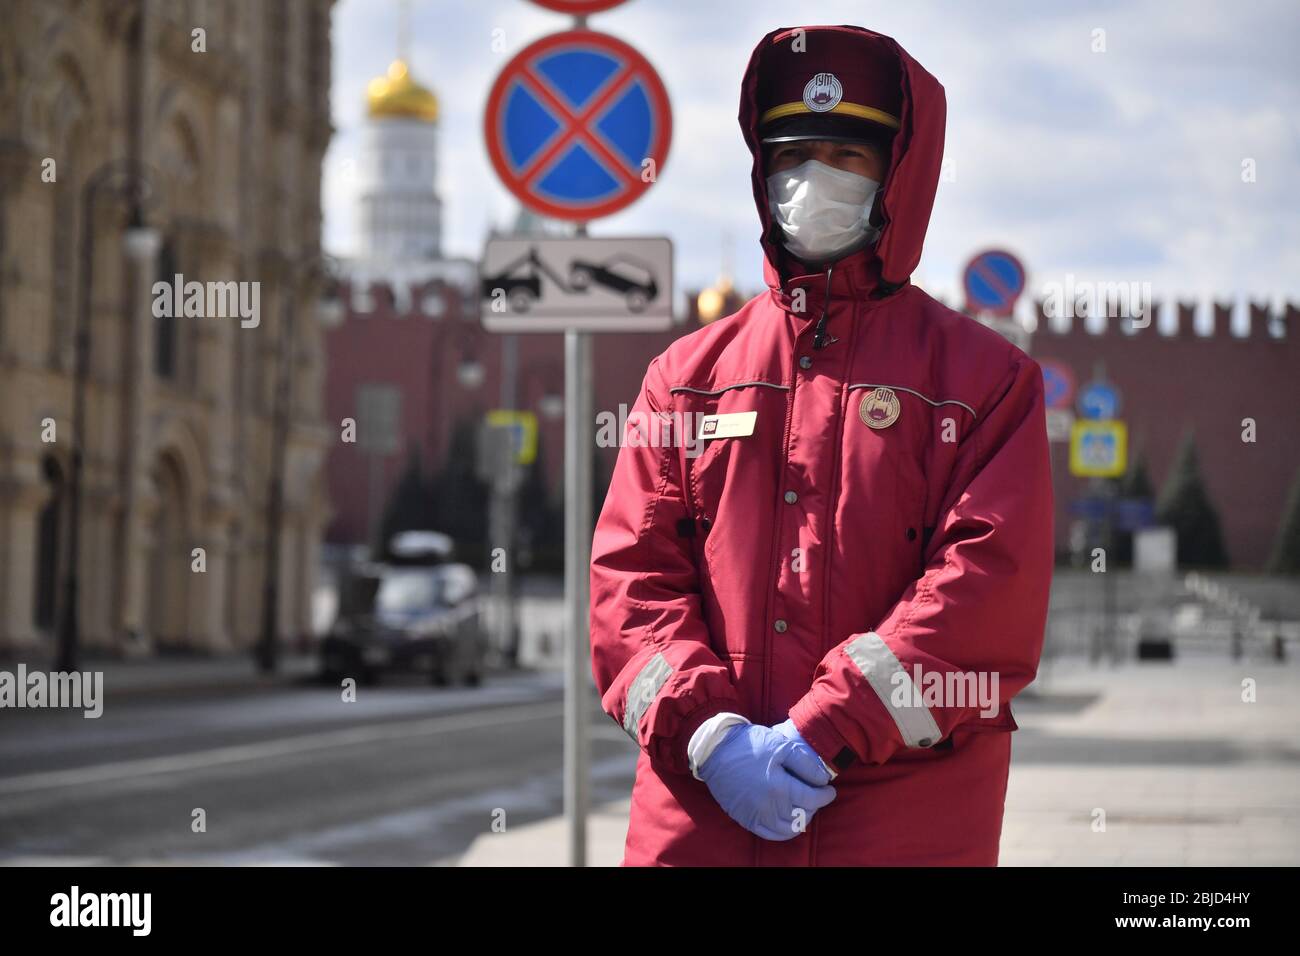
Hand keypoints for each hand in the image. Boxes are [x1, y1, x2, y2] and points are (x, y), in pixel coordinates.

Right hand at [698, 723, 835, 840]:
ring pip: (789, 829)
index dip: (825, 796)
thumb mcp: (781, 745)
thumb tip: (822, 780)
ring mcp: (756, 815)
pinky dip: (784, 832)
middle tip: (816, 795)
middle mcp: (768, 806)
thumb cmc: (749, 744)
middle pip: (802, 815)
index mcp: (779, 787)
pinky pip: (770, 835)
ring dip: (801, 820)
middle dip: (815, 806)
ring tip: (804, 807)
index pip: (812, 799)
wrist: (716, 750)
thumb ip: (805, 764)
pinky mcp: (746, 819)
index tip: (829, 790)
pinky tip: (788, 821)